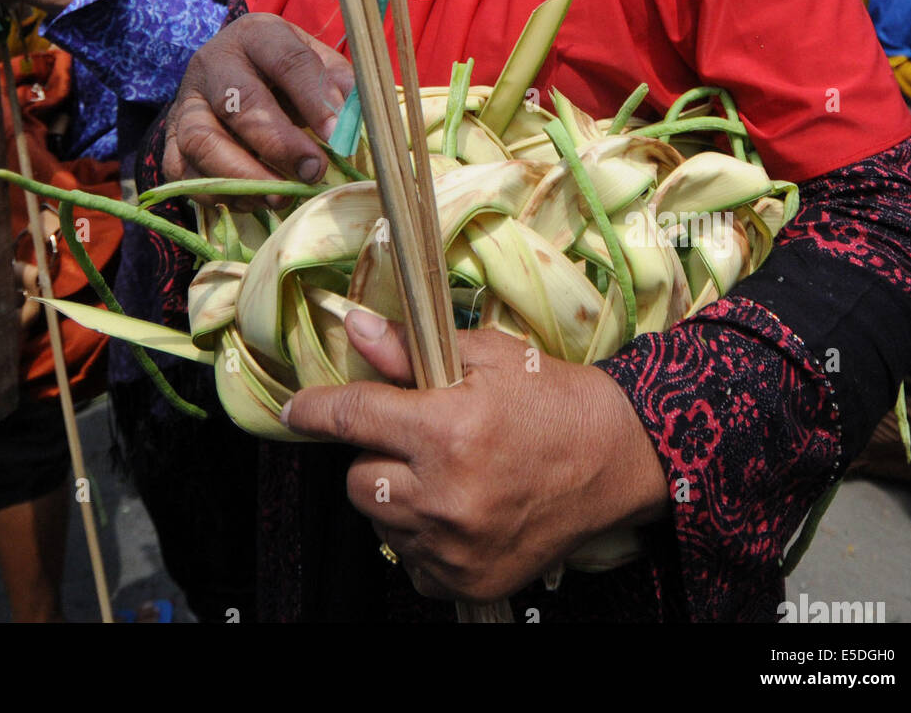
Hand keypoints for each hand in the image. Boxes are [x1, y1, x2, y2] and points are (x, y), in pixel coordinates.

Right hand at [161, 13, 354, 193]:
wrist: (231, 71)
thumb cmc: (283, 70)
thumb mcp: (315, 59)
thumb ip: (336, 83)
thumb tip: (351, 119)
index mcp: (255, 34)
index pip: (286, 61)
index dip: (314, 99)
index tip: (337, 136)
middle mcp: (213, 63)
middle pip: (238, 102)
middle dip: (278, 143)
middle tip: (313, 172)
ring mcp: (187, 101)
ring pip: (200, 140)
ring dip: (242, 175)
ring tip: (281, 196)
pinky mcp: (171, 138)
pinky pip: (182, 170)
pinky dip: (217, 193)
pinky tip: (253, 201)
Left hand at [282, 312, 669, 603]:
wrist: (614, 458)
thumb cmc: (549, 398)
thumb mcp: (484, 356)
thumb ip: (410, 351)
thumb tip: (354, 329)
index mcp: (447, 430)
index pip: (352, 419)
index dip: (315, 410)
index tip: (296, 409)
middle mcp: (446, 496)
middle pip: (356, 480)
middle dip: (373, 454)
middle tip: (414, 437)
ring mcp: (456, 546)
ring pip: (380, 521)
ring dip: (396, 495)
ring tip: (444, 472)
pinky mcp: (469, 581)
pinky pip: (409, 561)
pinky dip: (420, 536)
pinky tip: (456, 508)